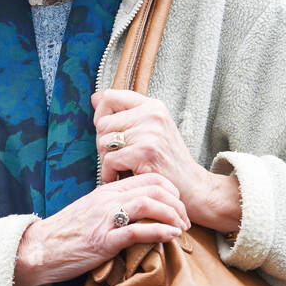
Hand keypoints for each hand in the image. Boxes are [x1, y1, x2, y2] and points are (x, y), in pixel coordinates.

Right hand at [14, 172, 189, 285]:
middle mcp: (107, 199)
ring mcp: (105, 218)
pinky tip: (171, 236)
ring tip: (182, 228)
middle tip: (186, 219)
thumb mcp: (91, 213)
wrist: (39, 249)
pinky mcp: (103, 240)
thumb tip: (138, 213)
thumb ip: (113, 207)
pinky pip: (137, 231)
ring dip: (172, 215)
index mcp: (106, 191)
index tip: (179, 205)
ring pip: (149, 204)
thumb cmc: (65, 235)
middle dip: (177, 203)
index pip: (148, 178)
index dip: (171, 189)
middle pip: (154, 188)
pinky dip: (159, 232)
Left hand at [91, 88, 241, 232]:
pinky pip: (109, 160)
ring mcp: (150, 132)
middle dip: (103, 144)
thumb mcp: (150, 131)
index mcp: (153, 106)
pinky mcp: (146, 152)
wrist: (191, 188)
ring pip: (103, 142)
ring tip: (123, 167)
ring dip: (106, 160)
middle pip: (102, 123)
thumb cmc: (166, 162)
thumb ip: (124, 115)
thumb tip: (94, 98)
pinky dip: (110, 173)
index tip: (109, 133)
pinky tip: (121, 177)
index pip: (110, 97)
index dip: (101, 115)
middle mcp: (153, 114)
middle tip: (119, 158)